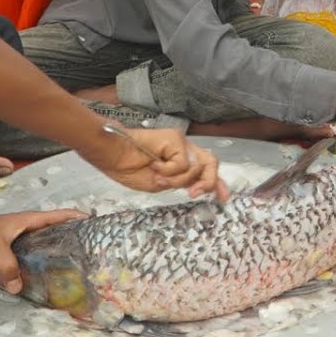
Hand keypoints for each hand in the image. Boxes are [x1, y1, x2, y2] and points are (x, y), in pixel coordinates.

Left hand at [0, 207, 84, 293]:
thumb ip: (8, 266)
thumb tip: (19, 288)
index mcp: (29, 221)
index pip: (59, 216)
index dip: (77, 217)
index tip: (95, 222)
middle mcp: (27, 231)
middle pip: (54, 234)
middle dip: (70, 239)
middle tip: (87, 251)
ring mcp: (18, 243)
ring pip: (41, 250)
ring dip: (52, 257)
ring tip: (69, 268)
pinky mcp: (8, 256)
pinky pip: (26, 264)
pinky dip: (35, 270)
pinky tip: (41, 280)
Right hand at [79, 125, 228, 199]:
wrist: (112, 156)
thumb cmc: (130, 169)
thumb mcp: (160, 184)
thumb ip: (180, 183)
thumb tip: (197, 186)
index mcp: (182, 162)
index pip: (206, 171)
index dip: (217, 184)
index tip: (223, 198)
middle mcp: (184, 150)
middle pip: (210, 164)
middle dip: (207, 182)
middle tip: (192, 193)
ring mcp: (181, 143)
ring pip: (197, 166)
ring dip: (179, 178)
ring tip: (159, 176)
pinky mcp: (175, 138)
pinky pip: (182, 163)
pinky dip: (168, 170)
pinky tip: (154, 164)